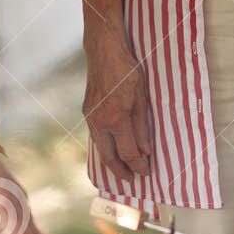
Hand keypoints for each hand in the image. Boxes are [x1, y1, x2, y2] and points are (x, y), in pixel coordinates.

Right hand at [83, 35, 151, 182]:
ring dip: (111, 161)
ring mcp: (91, 117)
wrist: (104, 52)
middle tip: (131, 180)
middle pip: (109, 157)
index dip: (138, 165)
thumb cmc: (127, 71)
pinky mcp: (87, 112)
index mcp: (116, 119)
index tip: (146, 172)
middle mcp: (100, 122)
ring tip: (122, 169)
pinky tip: (112, 148)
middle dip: (121, 172)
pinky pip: (96, 136)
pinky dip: (105, 147)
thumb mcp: (141, 98)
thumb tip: (146, 151)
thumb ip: (142, 126)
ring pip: (100, 148)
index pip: (128, 152)